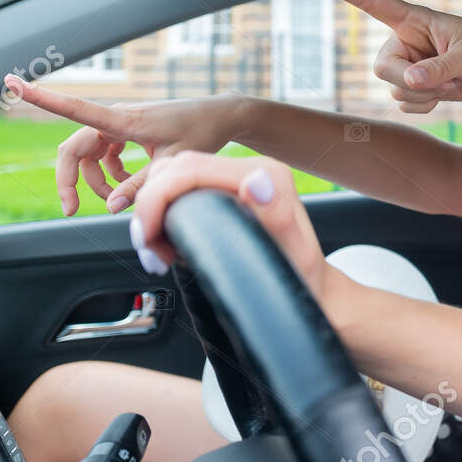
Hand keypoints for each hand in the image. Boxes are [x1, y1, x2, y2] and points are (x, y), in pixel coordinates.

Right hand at [3, 74, 246, 215]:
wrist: (222, 116)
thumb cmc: (202, 135)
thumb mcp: (173, 165)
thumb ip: (142, 186)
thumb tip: (110, 207)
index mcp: (125, 120)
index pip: (75, 109)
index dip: (41, 98)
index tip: (11, 82)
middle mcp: (117, 119)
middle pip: (74, 149)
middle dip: (70, 180)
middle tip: (70, 211)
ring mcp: (121, 125)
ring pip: (89, 156)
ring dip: (96, 181)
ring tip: (119, 199)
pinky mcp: (127, 131)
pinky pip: (104, 155)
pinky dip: (110, 174)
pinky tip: (127, 185)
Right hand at [126, 152, 337, 307]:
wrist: (314, 293)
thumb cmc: (304, 281)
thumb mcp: (294, 254)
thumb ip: (277, 216)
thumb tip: (256, 181)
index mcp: (267, 175)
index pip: (191, 169)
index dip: (157, 199)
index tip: (148, 238)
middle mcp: (252, 171)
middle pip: (176, 169)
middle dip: (150, 207)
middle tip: (150, 250)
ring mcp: (237, 180)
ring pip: (172, 177)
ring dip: (153, 212)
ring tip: (157, 252)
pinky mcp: (225, 194)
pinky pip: (179, 190)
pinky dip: (162, 215)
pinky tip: (167, 245)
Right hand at [303, 0, 461, 113]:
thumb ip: (438, 70)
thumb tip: (411, 82)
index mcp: (414, 19)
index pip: (371, 0)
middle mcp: (405, 41)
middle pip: (382, 67)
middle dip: (409, 81)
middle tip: (442, 79)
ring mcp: (409, 65)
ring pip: (394, 90)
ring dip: (425, 95)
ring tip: (452, 82)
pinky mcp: (418, 86)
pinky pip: (405, 104)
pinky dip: (426, 106)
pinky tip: (447, 94)